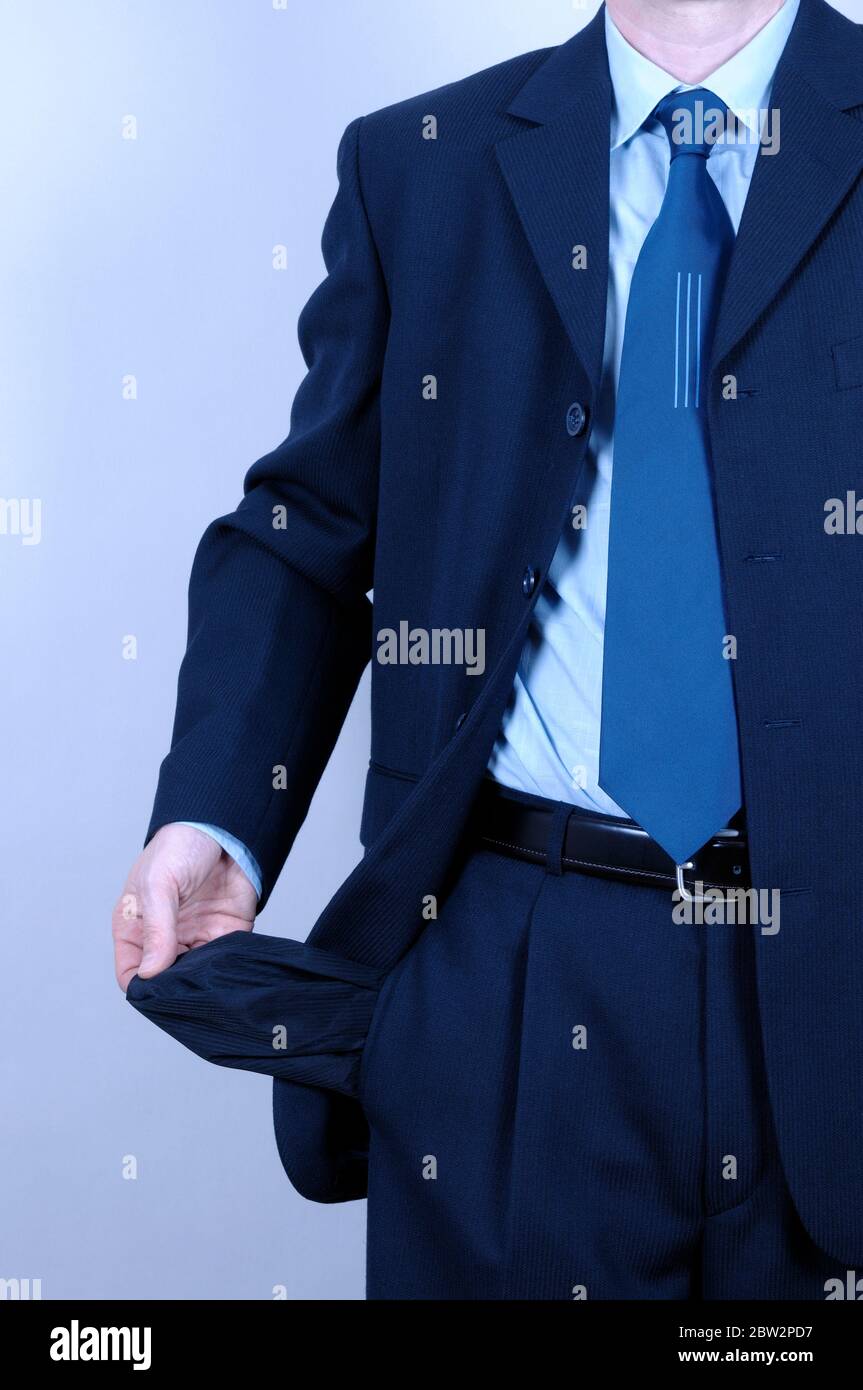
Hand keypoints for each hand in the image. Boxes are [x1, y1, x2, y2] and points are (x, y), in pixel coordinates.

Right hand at [112, 823, 256, 990]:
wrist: (224, 827)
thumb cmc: (179, 847)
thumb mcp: (158, 884)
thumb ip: (157, 929)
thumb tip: (151, 973)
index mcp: (135, 928)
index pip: (131, 972)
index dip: (141, 987)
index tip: (156, 994)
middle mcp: (164, 939)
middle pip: (164, 982)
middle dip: (174, 990)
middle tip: (188, 990)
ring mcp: (195, 938)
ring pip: (194, 978)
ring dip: (201, 982)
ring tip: (209, 980)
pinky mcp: (226, 935)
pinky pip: (223, 963)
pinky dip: (225, 970)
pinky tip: (227, 967)